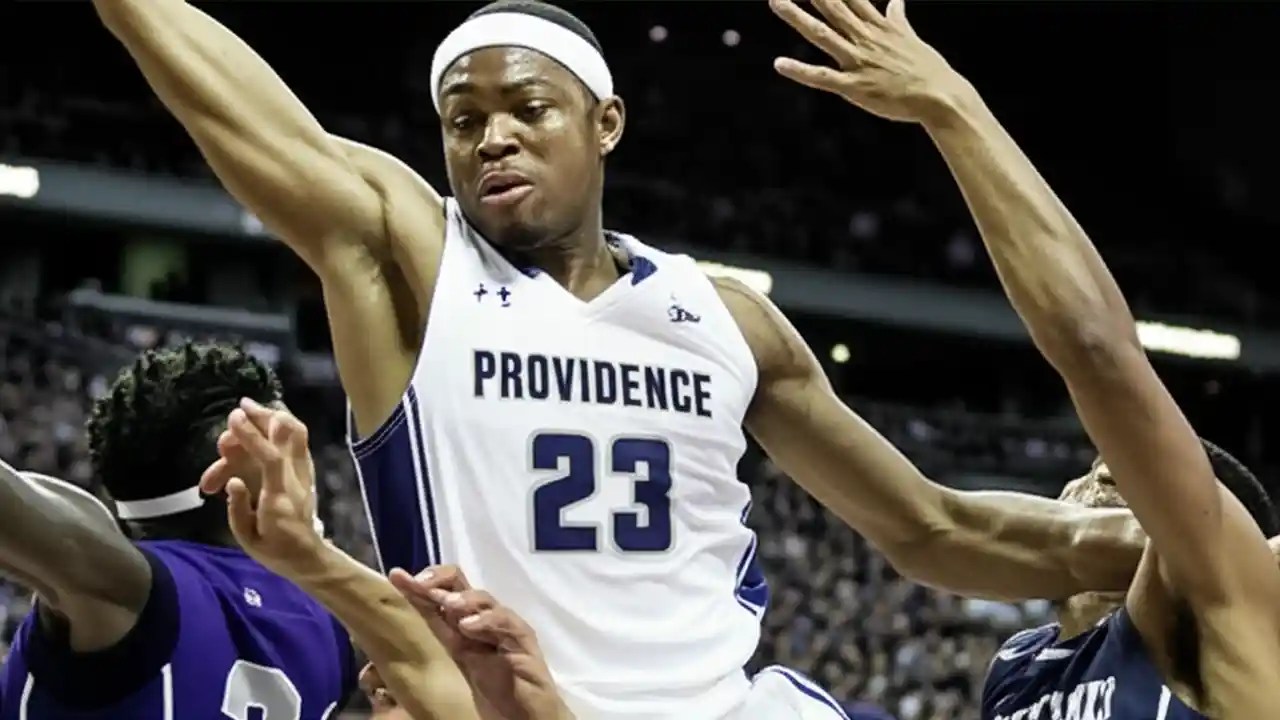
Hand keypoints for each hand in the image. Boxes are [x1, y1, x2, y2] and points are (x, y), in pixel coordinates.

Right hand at [206, 398, 325, 574]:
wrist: (305, 554)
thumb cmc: (273, 548)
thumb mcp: (248, 539)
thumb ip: (237, 510)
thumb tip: (232, 482)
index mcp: (280, 498)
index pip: (270, 459)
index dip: (252, 436)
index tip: (233, 418)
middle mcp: (296, 478)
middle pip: (288, 434)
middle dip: (261, 417)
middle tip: (235, 415)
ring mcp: (304, 470)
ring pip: (295, 431)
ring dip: (269, 418)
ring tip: (243, 417)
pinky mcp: (304, 468)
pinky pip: (296, 438)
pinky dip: (277, 425)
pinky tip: (258, 424)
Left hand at [389, 565, 572, 719]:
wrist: (524, 715)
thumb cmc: (491, 690)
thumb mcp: (454, 659)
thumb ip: (435, 636)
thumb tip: (399, 618)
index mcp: (463, 622)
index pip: (442, 590)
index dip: (419, 582)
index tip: (396, 578)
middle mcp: (483, 618)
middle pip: (463, 584)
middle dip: (440, 577)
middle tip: (420, 583)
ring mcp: (505, 627)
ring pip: (485, 599)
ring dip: (463, 598)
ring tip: (447, 603)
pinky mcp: (524, 642)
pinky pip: (507, 623)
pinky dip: (487, 620)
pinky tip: (468, 626)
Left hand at [769, 0, 966, 122]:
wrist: (941, 95)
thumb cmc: (927, 68)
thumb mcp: (909, 36)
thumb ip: (897, 17)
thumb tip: (897, 0)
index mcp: (878, 25)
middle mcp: (866, 38)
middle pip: (832, 6)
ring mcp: (858, 61)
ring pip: (822, 34)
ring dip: (797, 17)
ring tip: (775, 1)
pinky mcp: (854, 86)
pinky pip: (822, 77)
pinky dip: (800, 70)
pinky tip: (780, 64)